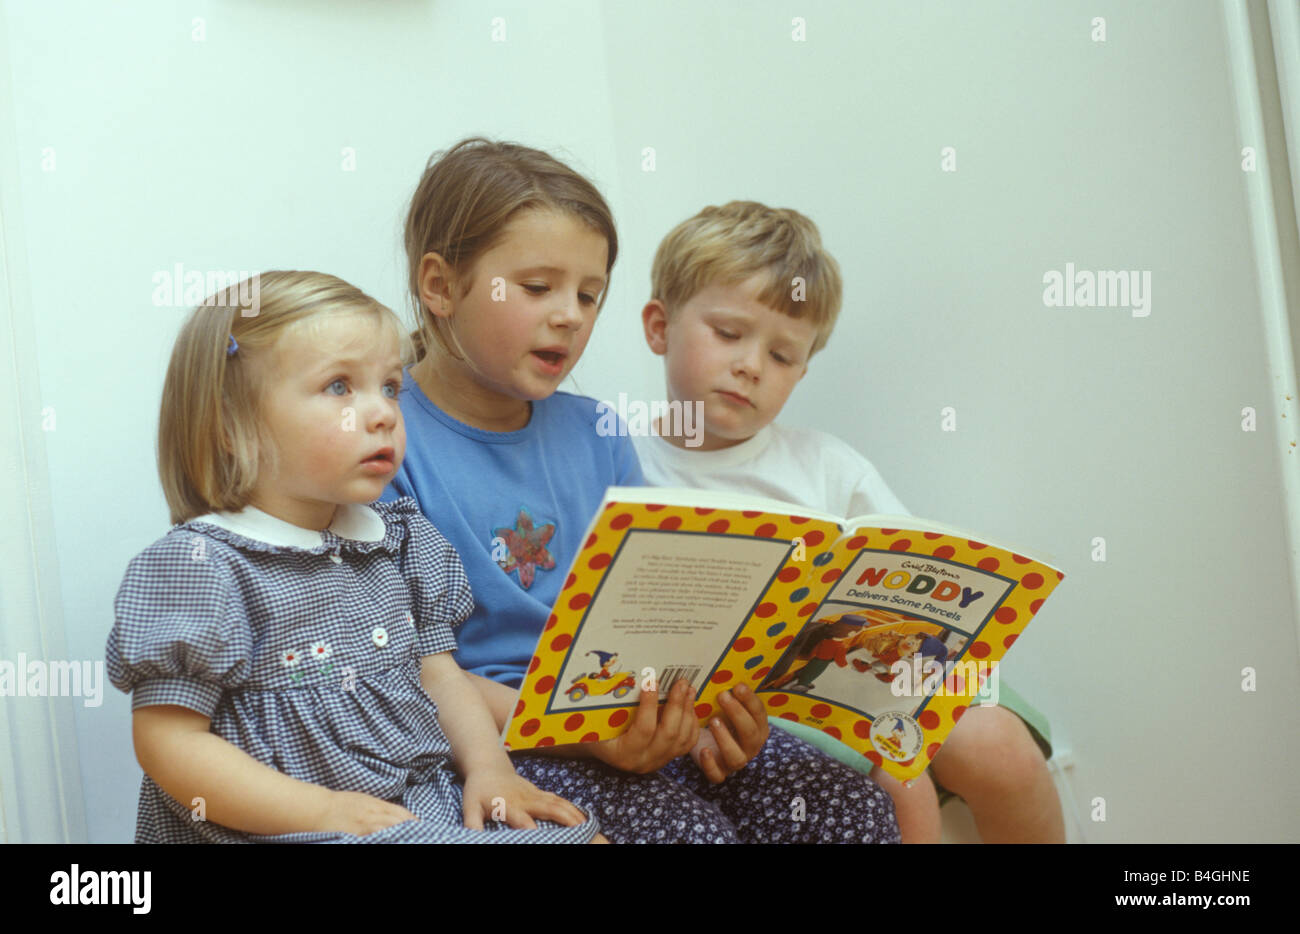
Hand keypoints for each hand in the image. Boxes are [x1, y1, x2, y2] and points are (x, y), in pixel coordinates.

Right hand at [317, 790, 416, 835]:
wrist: (318, 809)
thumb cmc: (340, 804)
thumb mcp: (363, 800)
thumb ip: (379, 808)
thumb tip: (395, 816)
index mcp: (375, 804)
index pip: (401, 812)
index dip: (412, 820)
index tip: (421, 826)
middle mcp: (372, 814)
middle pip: (398, 822)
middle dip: (411, 829)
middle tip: (422, 836)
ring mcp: (364, 825)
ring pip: (388, 830)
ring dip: (400, 834)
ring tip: (410, 839)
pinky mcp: (355, 835)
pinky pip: (373, 838)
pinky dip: (384, 839)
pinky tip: (392, 841)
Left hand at [461, 765, 586, 829]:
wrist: (488, 766)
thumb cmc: (478, 791)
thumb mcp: (469, 808)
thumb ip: (472, 825)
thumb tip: (473, 840)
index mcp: (507, 804)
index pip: (521, 818)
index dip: (530, 827)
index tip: (539, 836)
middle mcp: (525, 798)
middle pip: (548, 808)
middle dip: (564, 819)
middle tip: (579, 831)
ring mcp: (534, 794)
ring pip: (557, 802)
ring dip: (573, 814)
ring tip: (588, 827)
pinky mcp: (539, 792)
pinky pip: (558, 800)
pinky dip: (572, 808)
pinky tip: (583, 817)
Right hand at [591, 679, 698, 773]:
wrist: (602, 749)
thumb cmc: (596, 732)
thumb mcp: (597, 723)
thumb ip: (608, 709)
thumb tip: (618, 680)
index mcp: (623, 754)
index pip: (644, 729)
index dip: (650, 704)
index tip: (652, 681)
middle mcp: (643, 761)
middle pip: (669, 734)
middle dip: (677, 705)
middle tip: (680, 683)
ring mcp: (658, 761)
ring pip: (682, 738)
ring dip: (687, 711)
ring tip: (689, 690)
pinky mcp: (668, 758)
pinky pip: (687, 743)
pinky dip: (692, 723)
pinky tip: (691, 705)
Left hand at [688, 683, 769, 783]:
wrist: (705, 743)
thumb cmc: (719, 719)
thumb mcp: (726, 706)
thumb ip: (729, 693)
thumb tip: (725, 671)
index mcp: (757, 728)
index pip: (759, 714)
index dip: (750, 700)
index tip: (737, 686)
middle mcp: (750, 747)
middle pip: (751, 734)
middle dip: (738, 714)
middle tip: (723, 696)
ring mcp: (735, 762)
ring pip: (736, 757)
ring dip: (725, 739)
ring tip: (714, 721)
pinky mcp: (719, 773)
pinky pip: (717, 775)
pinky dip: (710, 764)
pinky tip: (703, 750)